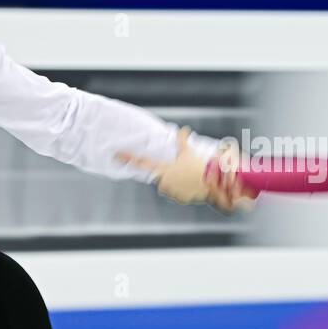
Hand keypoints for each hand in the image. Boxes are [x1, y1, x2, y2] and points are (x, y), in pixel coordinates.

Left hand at [115, 128, 254, 212]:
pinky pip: (177, 193)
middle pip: (160, 176)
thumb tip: (183, 130)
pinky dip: (182, 189)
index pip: (141, 163)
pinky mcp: (178, 198)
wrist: (211, 184)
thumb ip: (183, 141)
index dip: (128, 158)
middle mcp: (163, 182)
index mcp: (163, 169)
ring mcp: (170, 191)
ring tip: (188, 177)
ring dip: (175, 182)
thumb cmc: (199, 168)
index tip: (117, 155)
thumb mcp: (189, 153)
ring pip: (168, 185)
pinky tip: (191, 185)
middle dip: (168, 173)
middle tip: (181, 170)